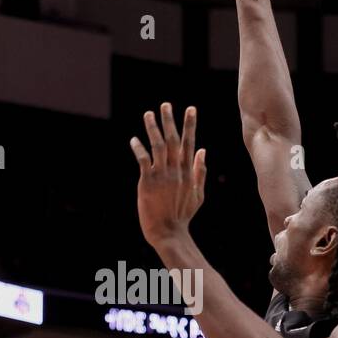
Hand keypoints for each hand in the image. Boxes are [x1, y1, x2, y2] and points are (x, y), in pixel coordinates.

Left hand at [130, 103, 205, 247]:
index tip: (190, 109)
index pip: (190, 143)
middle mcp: (176, 171)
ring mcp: (162, 176)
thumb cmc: (183, 215)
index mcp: (188, 172)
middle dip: (170, 121)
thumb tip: (203, 150)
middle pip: (174, 140)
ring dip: (153, 128)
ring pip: (158, 146)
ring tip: (148, 113)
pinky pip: (143, 161)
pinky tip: (134, 140)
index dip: (190, 125)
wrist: (169, 233)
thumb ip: (201, 171)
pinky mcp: (148, 183)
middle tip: (166, 104)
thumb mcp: (198, 194)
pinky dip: (139, 149)